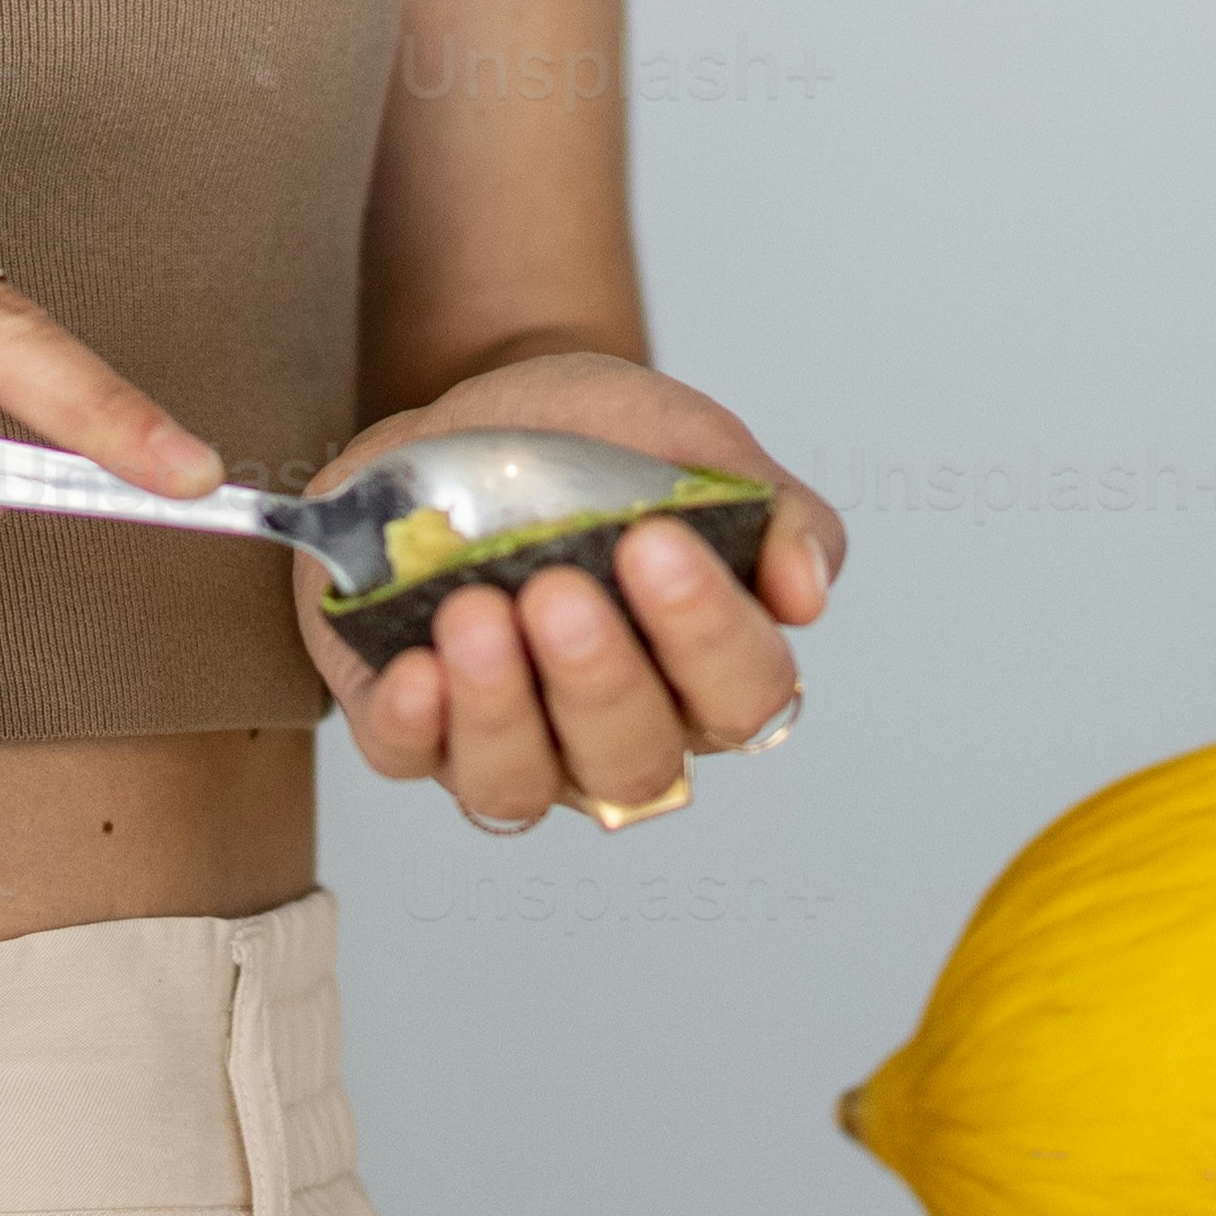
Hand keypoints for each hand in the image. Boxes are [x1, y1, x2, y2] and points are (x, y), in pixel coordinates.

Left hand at [307, 353, 840, 837]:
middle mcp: (619, 729)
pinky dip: (411, 723)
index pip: (744, 693)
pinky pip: (409, 759)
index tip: (655, 543)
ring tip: (475, 614)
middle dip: (597, 678)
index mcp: (708, 671)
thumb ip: (771, 510)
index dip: (707, 633)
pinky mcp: (414, 733)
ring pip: (519, 786)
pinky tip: (414, 668)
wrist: (457, 428)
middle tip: (556, 588)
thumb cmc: (586, 446)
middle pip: (633, 759)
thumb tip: (806, 592)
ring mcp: (515, 744)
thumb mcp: (688, 440)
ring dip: (499, 709)